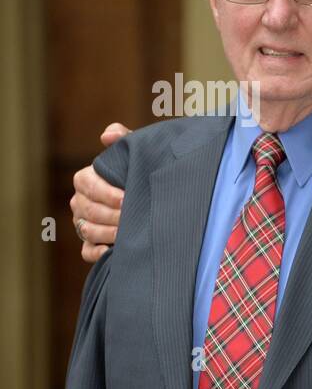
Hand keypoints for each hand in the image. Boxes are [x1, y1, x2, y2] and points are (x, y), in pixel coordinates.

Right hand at [70, 123, 131, 261]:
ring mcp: (84, 223)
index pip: (87, 185)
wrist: (155, 194)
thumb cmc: (143, 171)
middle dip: (113, 214)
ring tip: (131, 232)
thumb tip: (108, 135)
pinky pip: (87, 252)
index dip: (106, 192)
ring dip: (109, 233)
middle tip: (135, 217)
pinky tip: (113, 251)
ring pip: (88, 230)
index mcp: (86, 179)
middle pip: (89, 210)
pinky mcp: (92, 243)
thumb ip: (124, 140)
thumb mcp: (137, 153)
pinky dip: (97, 253)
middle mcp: (80, 202)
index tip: (127, 197)